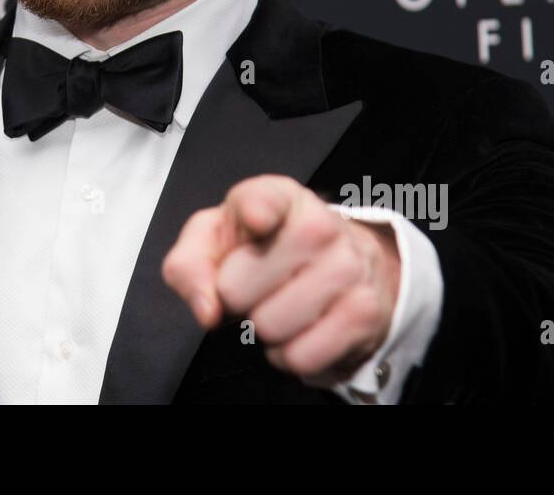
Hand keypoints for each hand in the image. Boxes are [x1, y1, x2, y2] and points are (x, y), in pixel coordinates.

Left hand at [161, 174, 401, 387]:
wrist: (338, 262)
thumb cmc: (262, 247)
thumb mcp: (215, 241)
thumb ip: (190, 265)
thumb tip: (207, 309)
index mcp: (278, 197)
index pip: (264, 200)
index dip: (256, 211)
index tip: (257, 220)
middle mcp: (319, 225)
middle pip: (236, 290)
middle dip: (235, 299)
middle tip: (255, 286)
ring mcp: (347, 267)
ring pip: (269, 327)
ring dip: (263, 329)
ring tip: (277, 304)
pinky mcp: (363, 312)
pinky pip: (300, 357)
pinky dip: (288, 354)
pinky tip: (298, 329)